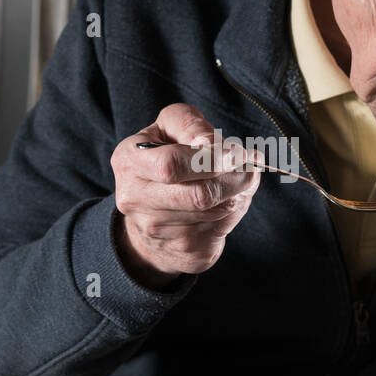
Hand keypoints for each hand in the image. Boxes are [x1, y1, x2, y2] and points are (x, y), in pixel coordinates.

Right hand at [111, 103, 261, 288]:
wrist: (150, 215)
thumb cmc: (165, 160)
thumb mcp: (169, 129)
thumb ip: (190, 125)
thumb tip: (214, 144)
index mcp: (129, 160)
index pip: (172, 164)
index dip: (210, 159)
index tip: (237, 153)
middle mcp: (135, 198)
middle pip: (198, 194)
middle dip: (232, 177)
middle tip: (247, 164)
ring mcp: (157, 229)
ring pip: (214, 211)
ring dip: (235, 192)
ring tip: (234, 180)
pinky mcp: (183, 250)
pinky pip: (220, 229)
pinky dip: (232, 210)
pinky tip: (225, 200)